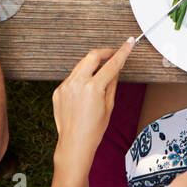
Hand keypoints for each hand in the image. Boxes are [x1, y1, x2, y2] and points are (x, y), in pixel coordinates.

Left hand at [52, 41, 133, 171]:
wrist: (75, 143)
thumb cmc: (94, 129)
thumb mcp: (109, 105)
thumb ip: (112, 82)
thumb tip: (116, 67)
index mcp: (93, 88)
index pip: (112, 64)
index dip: (122, 52)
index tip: (128, 43)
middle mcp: (77, 83)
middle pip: (92, 56)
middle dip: (104, 52)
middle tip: (112, 55)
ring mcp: (65, 86)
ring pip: (80, 65)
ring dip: (91, 66)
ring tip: (98, 77)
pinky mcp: (58, 90)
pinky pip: (72, 77)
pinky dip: (80, 79)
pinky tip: (84, 93)